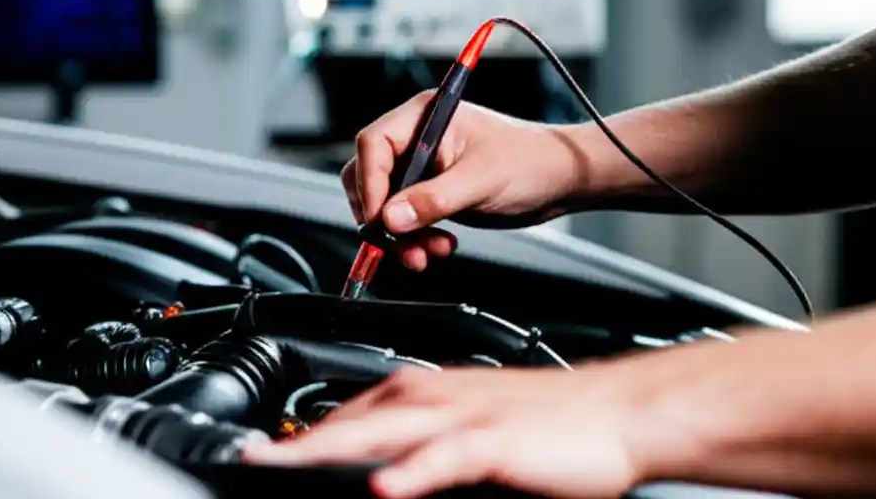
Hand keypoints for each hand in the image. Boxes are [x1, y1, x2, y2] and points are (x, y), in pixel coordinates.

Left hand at [243, 366, 654, 498]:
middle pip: (355, 415)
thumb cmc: (557, 421)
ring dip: (333, 446)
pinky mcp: (499, 442)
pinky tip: (384, 485)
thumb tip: (386, 468)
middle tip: (253, 459)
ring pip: (387, 428)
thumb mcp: (479, 427)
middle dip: (300, 439)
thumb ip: (429, 442)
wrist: (622, 409)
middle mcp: (441, 396)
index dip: (308, 433)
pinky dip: (414, 470)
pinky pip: (448, 456)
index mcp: (433, 392)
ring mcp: (468, 416)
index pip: (355, 409)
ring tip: (287, 464)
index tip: (269, 454)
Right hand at [341, 91, 585, 269]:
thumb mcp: (480, 181)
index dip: (370, 184)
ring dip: (400, 235)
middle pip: (370, 176)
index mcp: (425, 117)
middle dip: (382, 216)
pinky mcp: (431, 193)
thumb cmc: (530, 162)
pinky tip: (440, 245)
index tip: (380, 219)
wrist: (559, 180)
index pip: (373, 145)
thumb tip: (390, 217)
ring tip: (428, 252)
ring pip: (385, 204)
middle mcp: (418, 139)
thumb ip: (433, 199)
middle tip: (399, 244)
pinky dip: (414, 239)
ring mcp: (423, 167)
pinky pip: (404, 218)